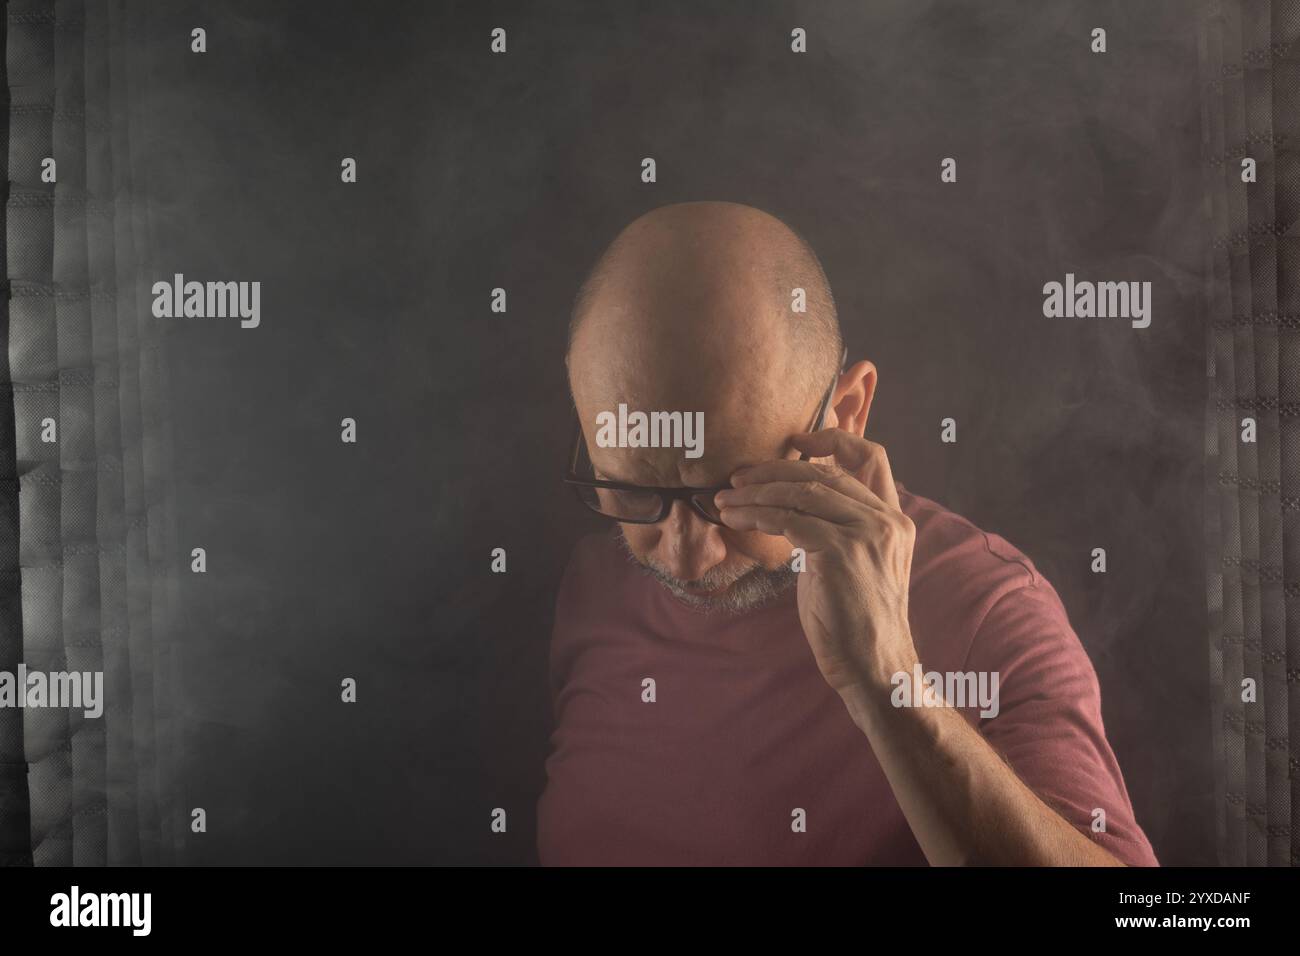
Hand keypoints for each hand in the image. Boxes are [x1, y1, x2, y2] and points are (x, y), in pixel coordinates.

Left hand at [713, 429, 918, 694]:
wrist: (876, 668)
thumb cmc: (856, 623)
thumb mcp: (853, 565)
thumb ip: (835, 531)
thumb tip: (789, 510)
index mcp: (893, 519)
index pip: (872, 457)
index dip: (833, 438)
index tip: (796, 439)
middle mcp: (885, 520)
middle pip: (822, 471)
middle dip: (772, 470)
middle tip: (737, 477)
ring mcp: (866, 534)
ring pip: (801, 492)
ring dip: (755, 493)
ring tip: (724, 499)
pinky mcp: (841, 552)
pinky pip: (789, 520)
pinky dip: (756, 515)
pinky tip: (734, 520)